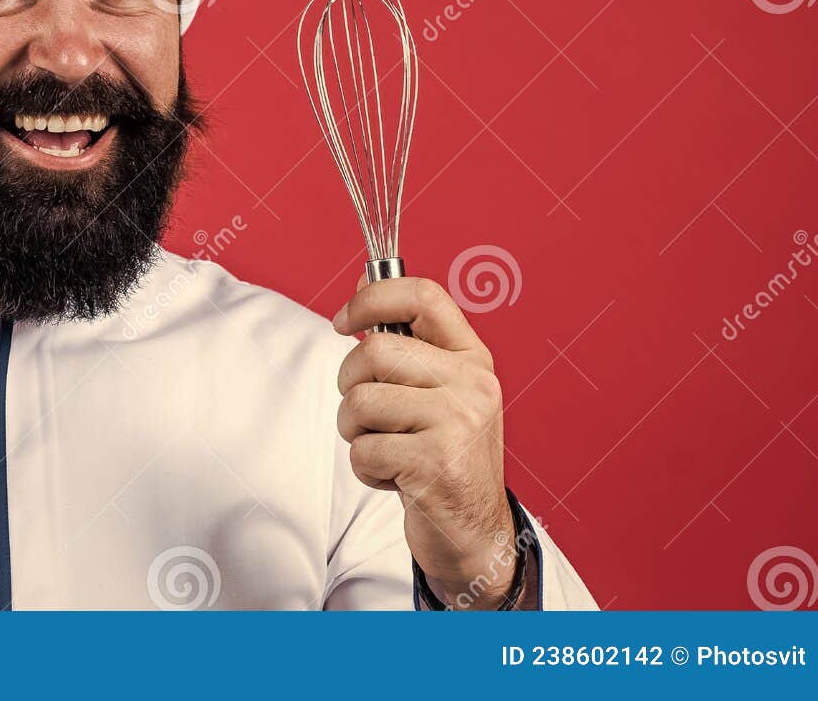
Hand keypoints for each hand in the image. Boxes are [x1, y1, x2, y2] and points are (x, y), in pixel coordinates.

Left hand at [333, 275, 515, 608]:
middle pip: (374, 351)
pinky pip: (364, 450)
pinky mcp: (437, 464)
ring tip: (386, 449)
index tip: (342, 321)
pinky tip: (396, 478)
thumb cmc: (442, 456)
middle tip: (367, 413)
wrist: (475, 533)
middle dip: (349, 383)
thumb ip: (406, 345)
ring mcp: (458, 423)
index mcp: (472, 359)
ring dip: (354, 431)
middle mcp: (473, 384)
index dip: (372, 297)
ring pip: (360, 401)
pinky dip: (366, 469)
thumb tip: (362, 285)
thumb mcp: (437, 393)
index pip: (423, 296)